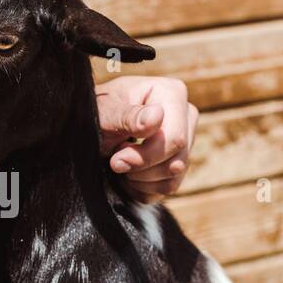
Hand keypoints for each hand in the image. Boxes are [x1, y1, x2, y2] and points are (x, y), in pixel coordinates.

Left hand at [96, 75, 197, 202]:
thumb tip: (156, 117)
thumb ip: (127, 117)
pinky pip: (170, 186)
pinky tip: (128, 176)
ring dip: (141, 180)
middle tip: (115, 162)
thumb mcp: (105, 113)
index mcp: (172, 93)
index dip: (144, 156)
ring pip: (174, 176)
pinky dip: (144, 188)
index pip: (174, 139)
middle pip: (177, 161)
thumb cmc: (99, 113)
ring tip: (121, 165)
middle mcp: (186, 114)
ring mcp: (187, 138)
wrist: (95, 125)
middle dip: (141, 170)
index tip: (116, 157)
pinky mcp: (179, 160)